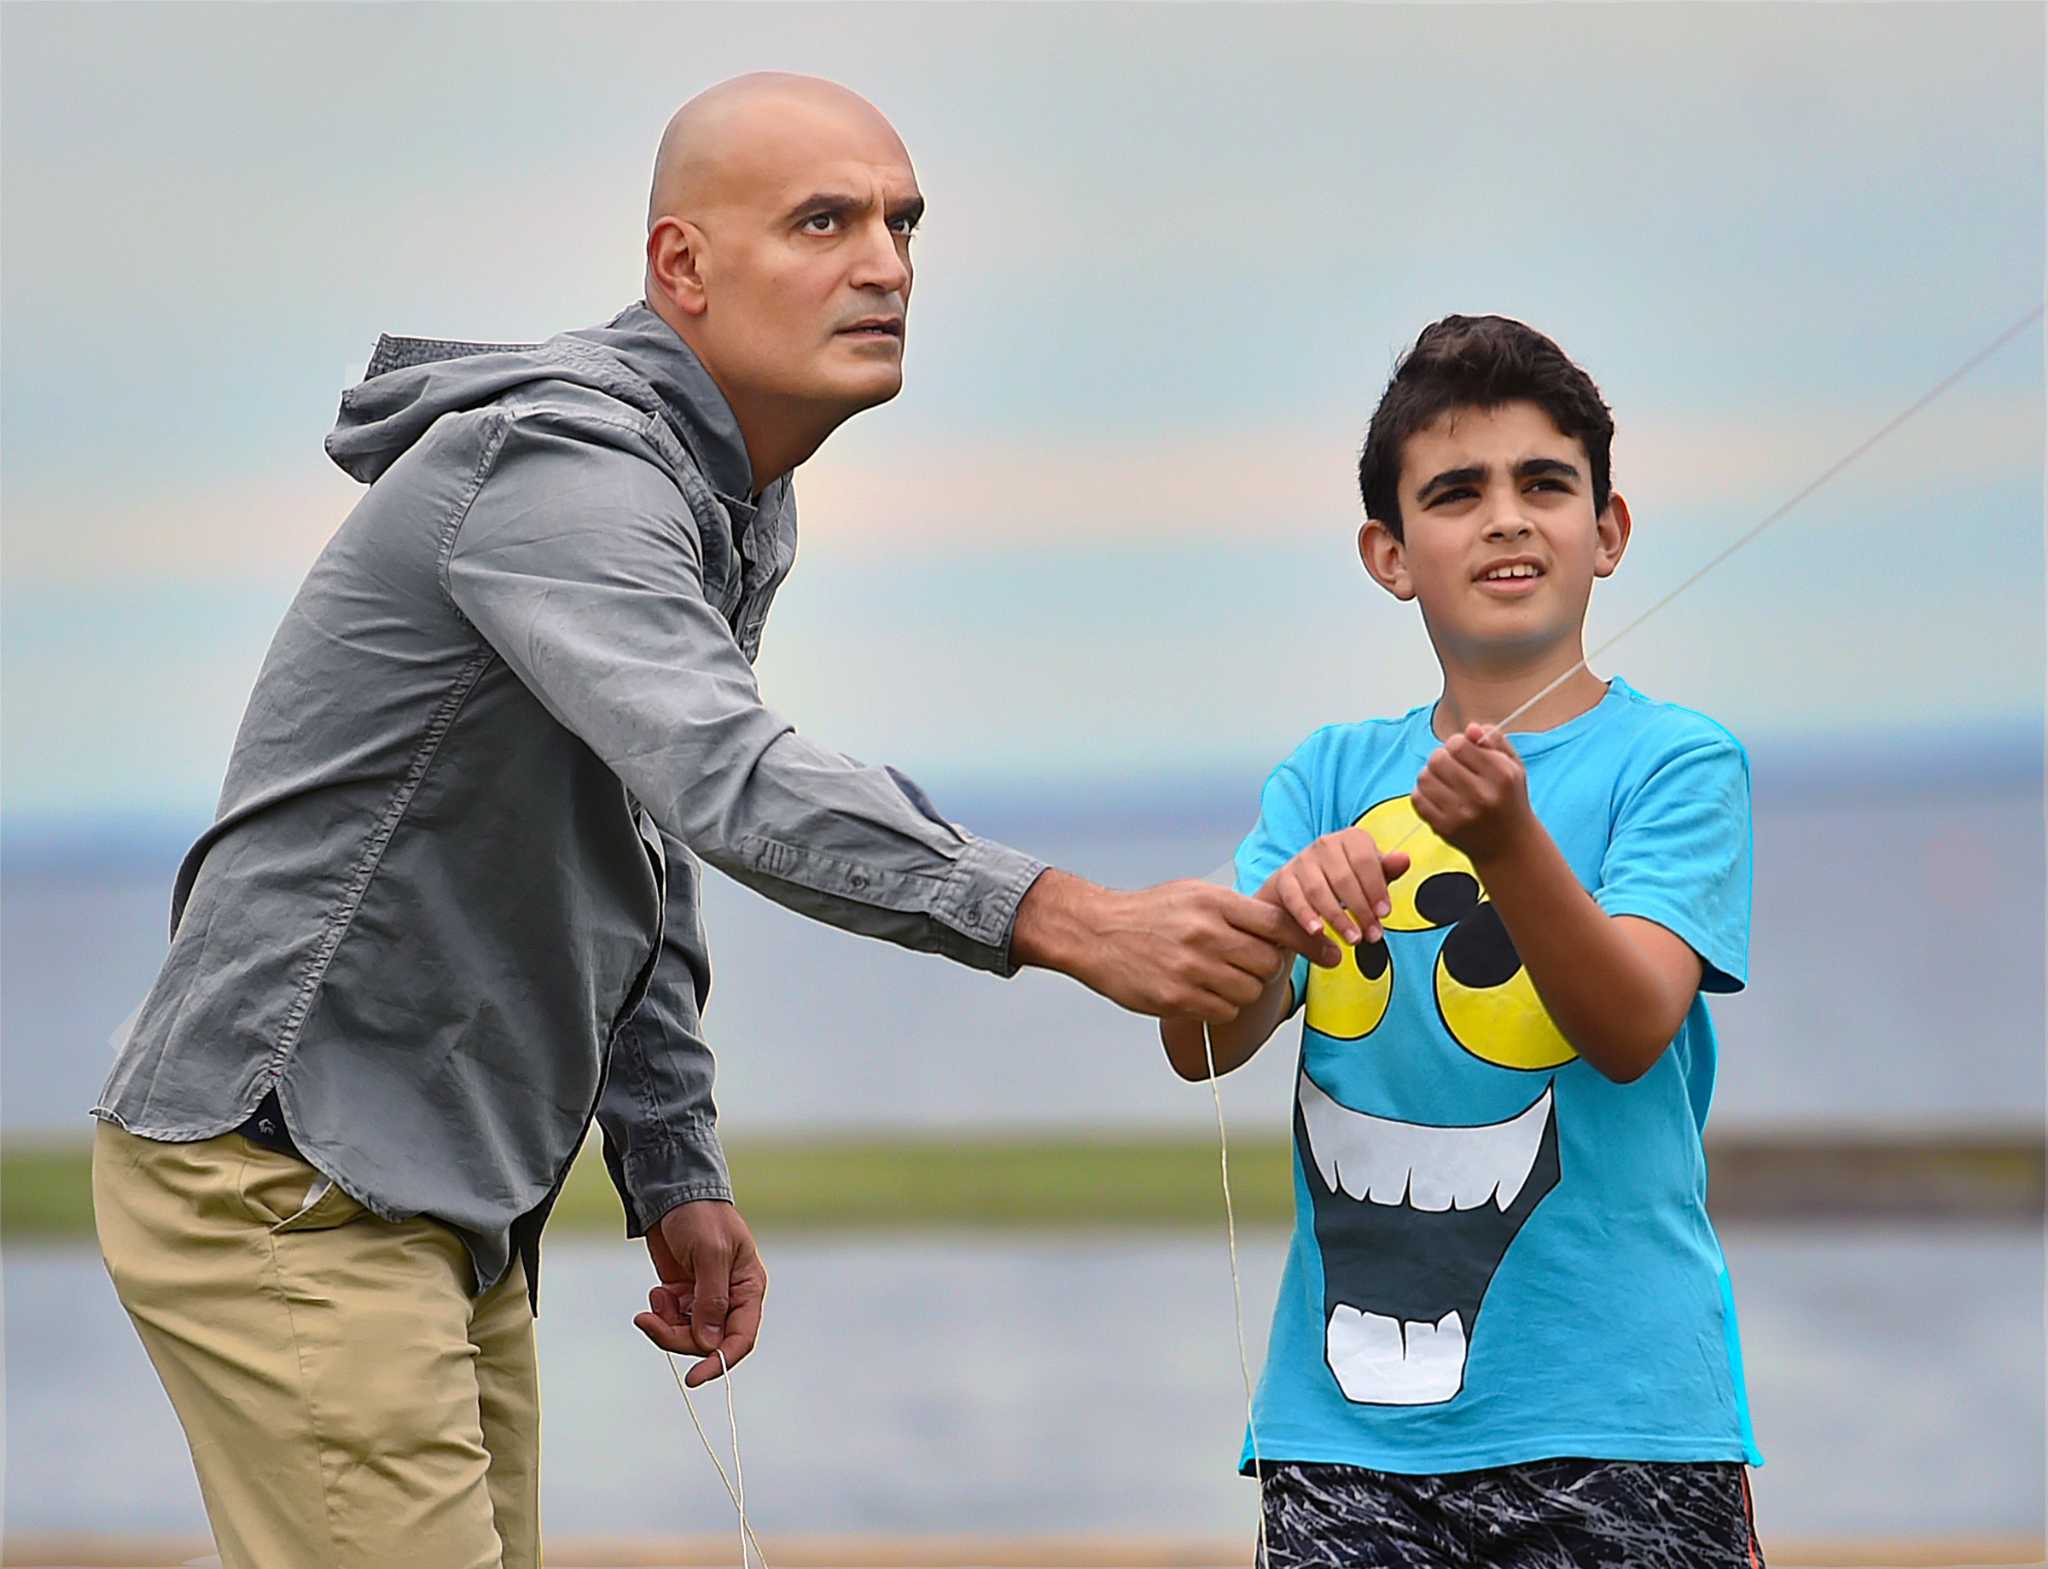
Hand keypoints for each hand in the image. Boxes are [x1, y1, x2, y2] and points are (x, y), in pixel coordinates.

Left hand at [633, 1199, 766, 1388]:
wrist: (672, 1194)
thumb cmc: (701, 1216)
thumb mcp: (710, 1253)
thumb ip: (711, 1299)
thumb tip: (709, 1342)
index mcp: (748, 1288)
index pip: (740, 1338)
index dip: (719, 1361)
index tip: (694, 1378)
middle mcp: (729, 1298)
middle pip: (707, 1341)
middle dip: (678, 1336)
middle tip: (652, 1321)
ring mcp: (704, 1298)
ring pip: (686, 1334)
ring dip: (666, 1323)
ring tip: (656, 1298)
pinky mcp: (682, 1295)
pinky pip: (671, 1320)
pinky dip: (660, 1312)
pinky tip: (657, 1290)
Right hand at [1013, 869, 1331, 1022]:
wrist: (1095, 932)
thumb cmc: (1149, 913)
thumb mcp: (1194, 895)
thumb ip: (1238, 911)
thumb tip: (1287, 929)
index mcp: (1213, 903)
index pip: (1278, 924)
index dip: (1311, 941)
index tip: (1332, 953)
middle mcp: (1205, 934)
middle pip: (1267, 963)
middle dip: (1265, 969)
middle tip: (1244, 964)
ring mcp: (1190, 968)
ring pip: (1249, 992)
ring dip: (1242, 990)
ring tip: (1216, 977)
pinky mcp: (1176, 998)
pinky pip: (1223, 1011)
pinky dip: (1220, 1007)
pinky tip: (1200, 991)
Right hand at [1258, 830, 1411, 947]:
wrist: (1303, 887)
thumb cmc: (1343, 881)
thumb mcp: (1369, 876)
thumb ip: (1386, 871)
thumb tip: (1404, 860)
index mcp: (1350, 839)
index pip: (1365, 860)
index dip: (1376, 889)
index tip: (1384, 914)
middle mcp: (1324, 845)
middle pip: (1344, 878)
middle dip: (1360, 910)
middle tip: (1372, 935)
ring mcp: (1301, 861)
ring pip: (1320, 890)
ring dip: (1338, 918)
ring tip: (1353, 939)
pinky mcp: (1283, 879)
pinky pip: (1295, 899)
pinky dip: (1307, 916)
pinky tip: (1318, 931)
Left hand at [1411, 724, 1534, 861]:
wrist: (1509, 846)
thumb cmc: (1509, 799)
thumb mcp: (1514, 765)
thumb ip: (1495, 739)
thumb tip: (1470, 729)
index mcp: (1501, 775)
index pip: (1458, 744)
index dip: (1456, 743)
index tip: (1461, 752)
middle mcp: (1482, 795)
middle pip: (1438, 759)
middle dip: (1442, 758)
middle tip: (1452, 767)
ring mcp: (1461, 814)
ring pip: (1424, 777)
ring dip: (1430, 774)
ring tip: (1444, 781)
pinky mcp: (1444, 828)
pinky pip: (1417, 799)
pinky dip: (1423, 793)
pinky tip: (1438, 796)